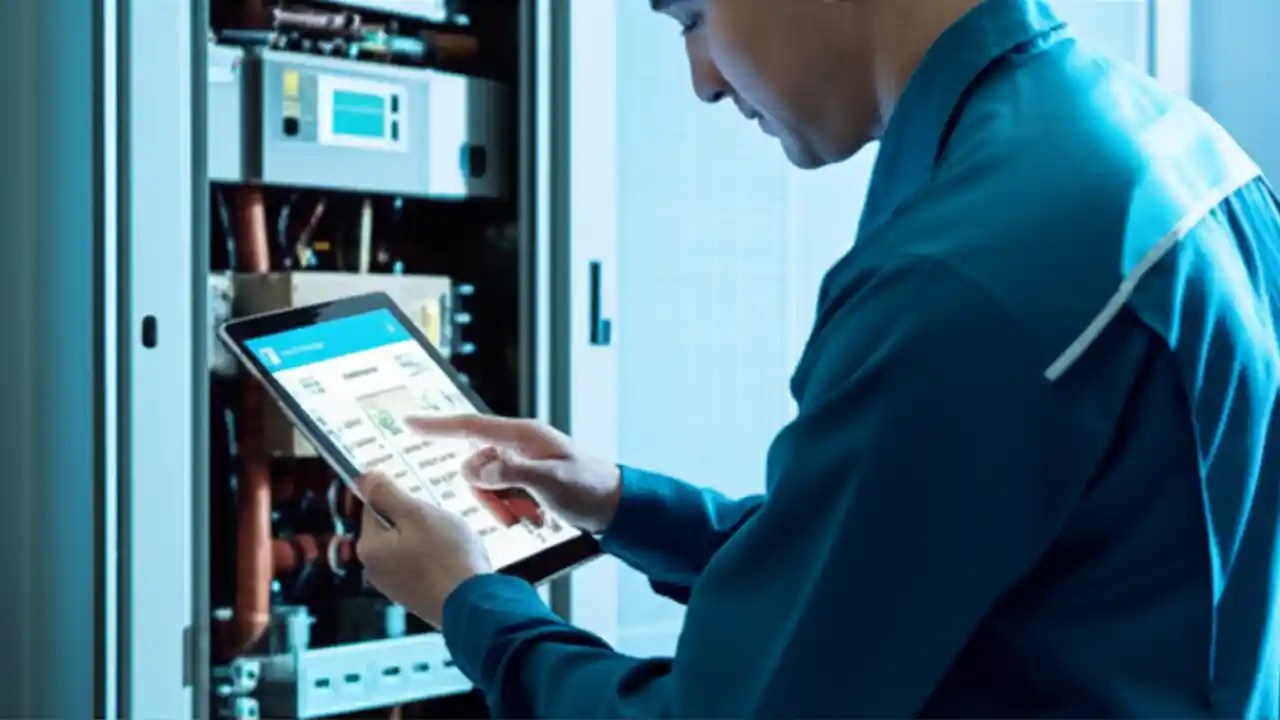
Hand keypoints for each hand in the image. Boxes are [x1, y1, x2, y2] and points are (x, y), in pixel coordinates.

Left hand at [355, 473, 492, 626]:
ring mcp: (396, 588)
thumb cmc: (445, 556)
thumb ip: (388, 495)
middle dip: (416, 520)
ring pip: (408, 548)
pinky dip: (435, 559)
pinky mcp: (415, 599)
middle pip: (392, 529)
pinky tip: (454, 559)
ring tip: (453, 539)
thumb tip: (363, 477)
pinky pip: (421, 567)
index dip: (399, 498)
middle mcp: (375, 570)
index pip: (374, 507)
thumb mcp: (417, 515)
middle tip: (441, 518)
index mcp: (370, 548)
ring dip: (428, 539)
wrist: (473, 605)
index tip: (422, 498)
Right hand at [407, 415, 623, 533]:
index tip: (409, 423)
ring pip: (486, 482)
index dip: (438, 426)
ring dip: (499, 502)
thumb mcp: (552, 482)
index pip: (471, 425)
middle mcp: (518, 444)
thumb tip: (477, 468)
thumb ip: (514, 473)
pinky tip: (531, 514)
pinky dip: (508, 506)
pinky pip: (500, 492)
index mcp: (524, 435)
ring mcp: (521, 461)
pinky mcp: (525, 478)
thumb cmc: (590, 488)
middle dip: (485, 490)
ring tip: (529, 513)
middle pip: (475, 462)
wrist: (615, 505)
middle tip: (510, 508)